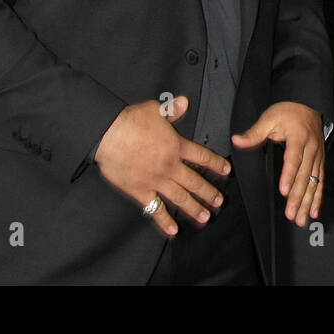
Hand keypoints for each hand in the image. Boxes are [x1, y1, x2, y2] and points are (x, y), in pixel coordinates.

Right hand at [94, 95, 230, 237]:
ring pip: (180, 198)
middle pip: (195, 181)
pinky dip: (164, 221)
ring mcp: (156, 180)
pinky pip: (155, 209)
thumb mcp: (155, 110)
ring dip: (194, 208)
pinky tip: (173, 230)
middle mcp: (170, 166)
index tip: (226, 171)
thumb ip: (172, 110)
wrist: (108, 135)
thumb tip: (184, 103)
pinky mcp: (140, 191)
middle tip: (219, 201)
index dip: (216, 164)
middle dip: (209, 192)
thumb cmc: (129, 121)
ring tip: (205, 217)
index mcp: (176, 146)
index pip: (202, 157)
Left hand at [232, 101, 323, 227]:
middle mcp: (311, 149)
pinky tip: (314, 211)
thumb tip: (237, 140)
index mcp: (298, 138)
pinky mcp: (320, 161)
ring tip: (302, 219)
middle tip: (292, 214)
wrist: (308, 103)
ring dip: (308, 202)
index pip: (293, 159)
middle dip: (298, 197)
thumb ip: (254, 132)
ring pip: (314, 183)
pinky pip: (320, 181)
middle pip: (304, 176)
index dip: (289, 175)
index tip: (284, 190)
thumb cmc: (289, 112)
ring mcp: (318, 156)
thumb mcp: (269, 118)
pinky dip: (318, 197)